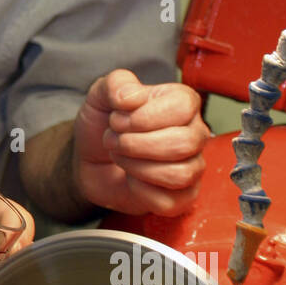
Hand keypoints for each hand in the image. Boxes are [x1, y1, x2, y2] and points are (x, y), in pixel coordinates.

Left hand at [72, 70, 207, 216]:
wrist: (91, 159)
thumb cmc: (104, 125)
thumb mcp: (100, 96)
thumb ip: (115, 84)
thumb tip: (130, 96)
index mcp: (182, 103)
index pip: (182, 107)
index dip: (144, 116)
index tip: (118, 119)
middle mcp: (194, 134)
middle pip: (184, 143)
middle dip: (136, 144)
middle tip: (115, 140)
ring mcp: (192, 167)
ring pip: (179, 174)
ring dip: (137, 166)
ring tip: (120, 156)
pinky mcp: (182, 197)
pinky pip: (169, 200)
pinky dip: (140, 190)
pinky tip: (131, 178)